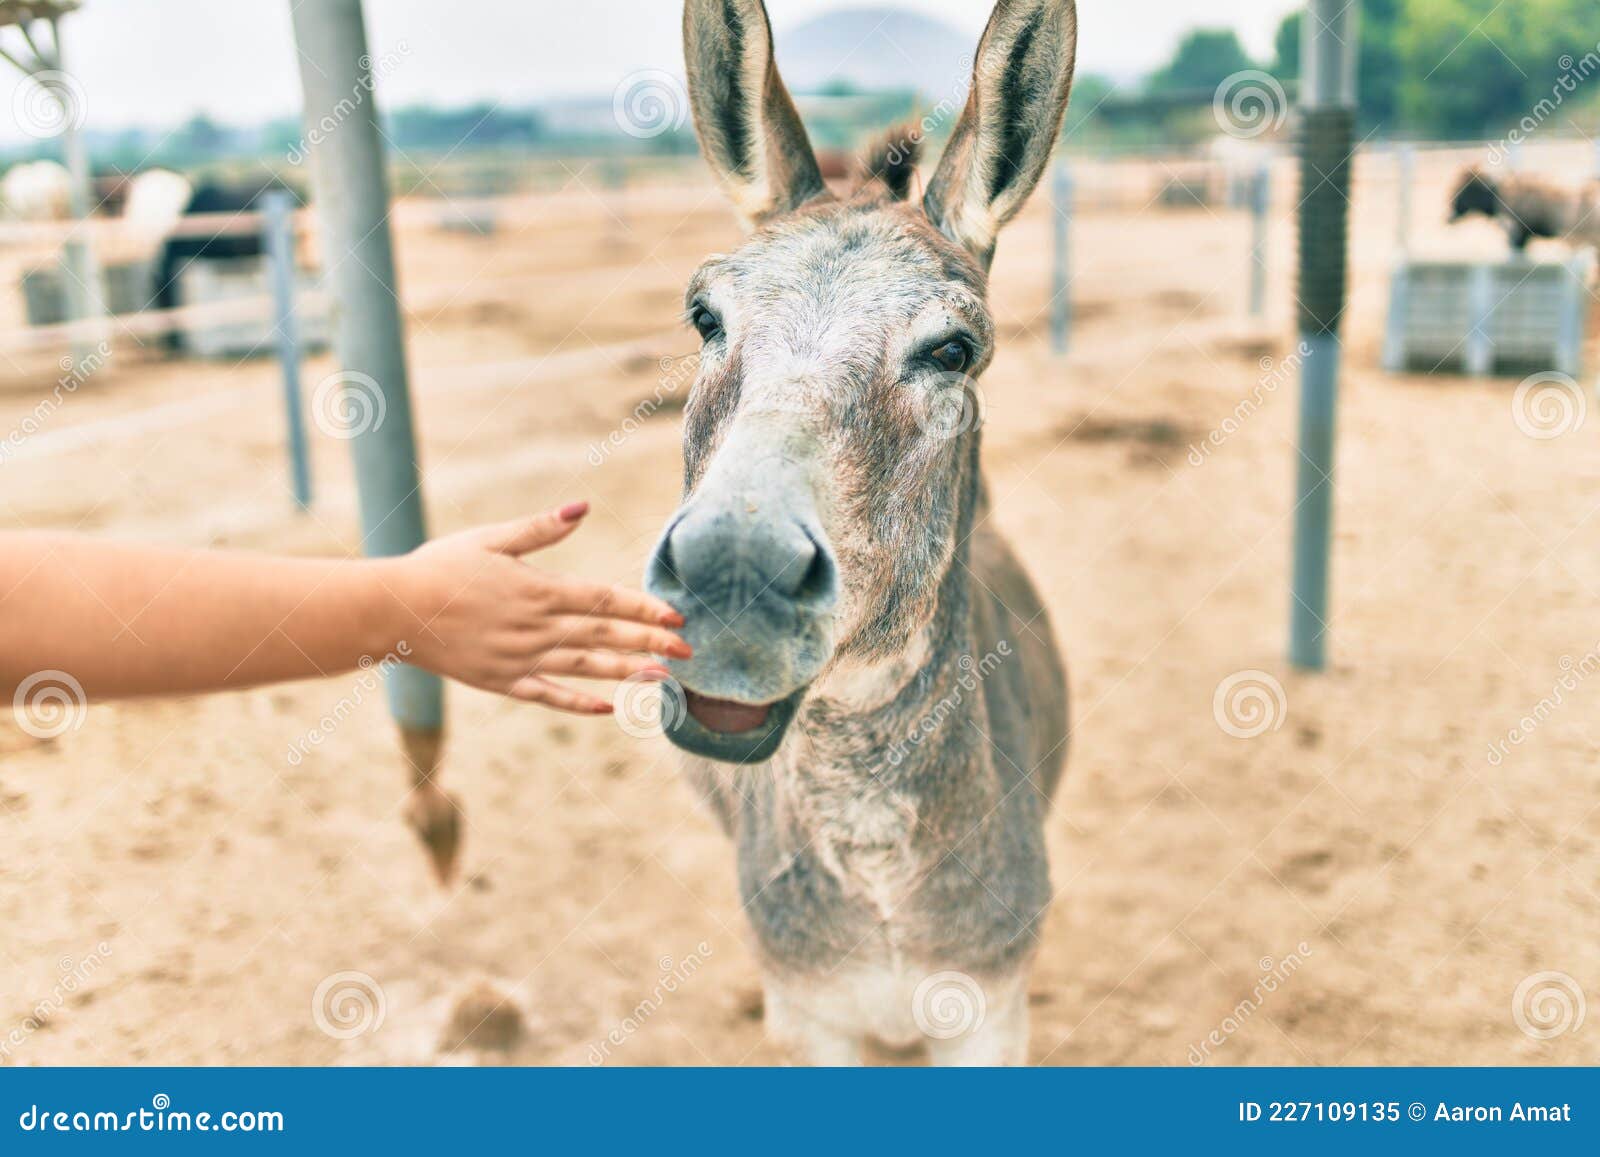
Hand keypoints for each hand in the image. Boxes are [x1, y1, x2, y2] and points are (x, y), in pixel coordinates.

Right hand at [383, 502, 689, 714]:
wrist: (393, 611)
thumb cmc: (440, 567)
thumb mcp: (490, 539)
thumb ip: (540, 529)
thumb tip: (583, 507)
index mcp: (538, 590)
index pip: (604, 599)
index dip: (643, 608)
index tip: (676, 615)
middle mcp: (535, 628)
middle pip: (605, 634)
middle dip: (650, 641)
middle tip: (689, 650)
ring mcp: (520, 659)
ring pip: (585, 667)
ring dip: (627, 672)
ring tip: (663, 678)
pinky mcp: (502, 682)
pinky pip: (548, 695)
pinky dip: (579, 703)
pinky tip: (607, 708)